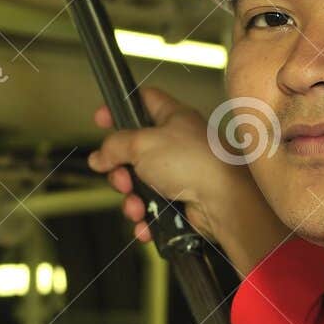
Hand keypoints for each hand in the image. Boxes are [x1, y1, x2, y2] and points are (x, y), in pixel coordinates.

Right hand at [86, 87, 288, 276]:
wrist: (224, 202)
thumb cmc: (195, 163)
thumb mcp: (142, 144)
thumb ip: (114, 146)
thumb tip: (99, 156)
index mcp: (174, 118)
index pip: (143, 101)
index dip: (120, 108)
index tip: (101, 119)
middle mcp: (178, 145)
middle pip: (133, 152)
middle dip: (120, 170)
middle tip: (122, 178)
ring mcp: (180, 174)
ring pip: (140, 184)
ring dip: (131, 199)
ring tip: (137, 206)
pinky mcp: (182, 200)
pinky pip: (152, 208)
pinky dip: (145, 217)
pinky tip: (145, 222)